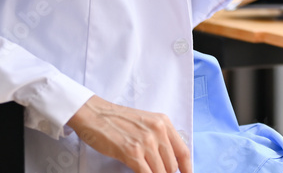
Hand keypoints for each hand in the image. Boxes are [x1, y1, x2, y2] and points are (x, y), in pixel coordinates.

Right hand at [67, 95, 191, 172]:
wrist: (95, 114)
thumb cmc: (117, 120)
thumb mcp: (145, 123)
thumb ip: (159, 138)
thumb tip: (168, 160)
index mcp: (164, 122)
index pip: (183, 151)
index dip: (187, 169)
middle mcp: (158, 131)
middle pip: (173, 165)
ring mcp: (145, 142)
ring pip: (161, 171)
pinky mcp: (131, 152)